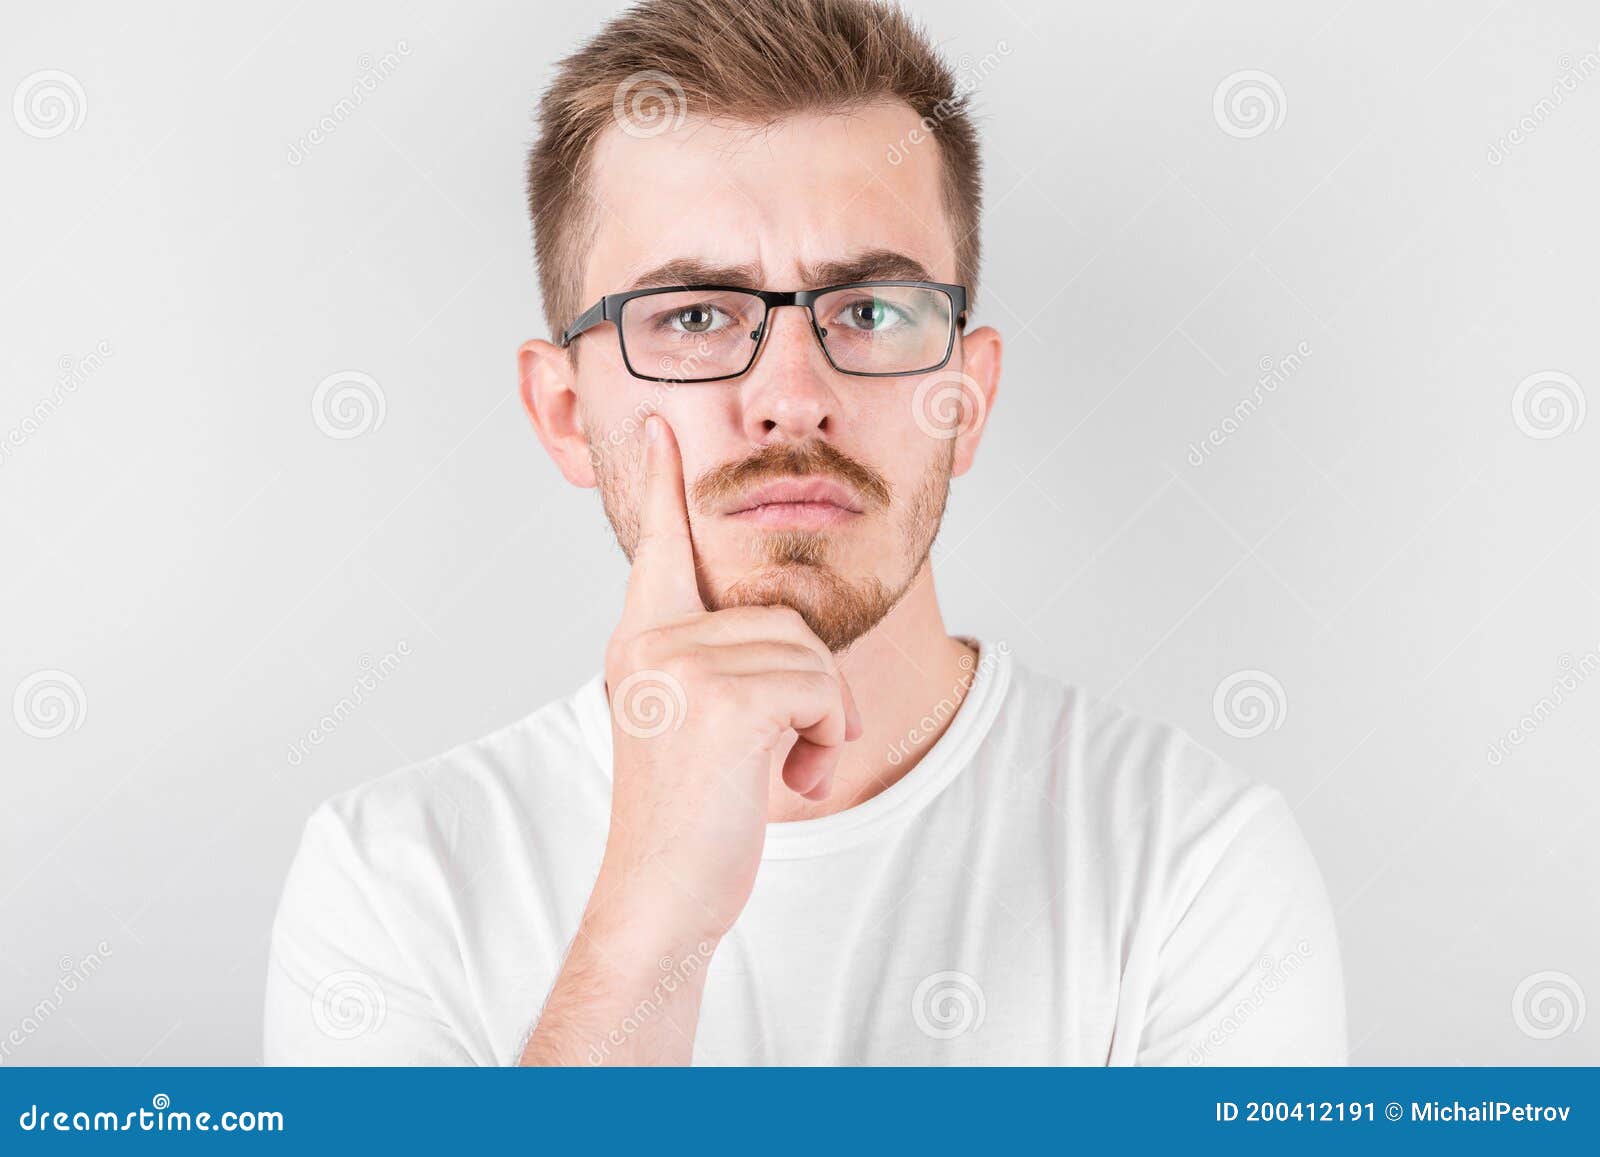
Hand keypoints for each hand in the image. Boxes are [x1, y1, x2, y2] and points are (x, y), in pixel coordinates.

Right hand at [593, 415, 861, 946]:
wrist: (661, 899)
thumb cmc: (691, 819)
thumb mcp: (691, 725)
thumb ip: (711, 664)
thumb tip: (772, 632)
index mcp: (641, 642)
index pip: (658, 546)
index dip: (662, 485)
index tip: (661, 427)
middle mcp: (649, 643)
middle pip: (782, 617)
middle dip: (810, 690)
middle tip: (785, 751)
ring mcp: (680, 668)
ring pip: (808, 653)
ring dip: (820, 720)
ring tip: (779, 770)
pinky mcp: (720, 703)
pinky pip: (819, 688)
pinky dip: (826, 740)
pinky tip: (789, 782)